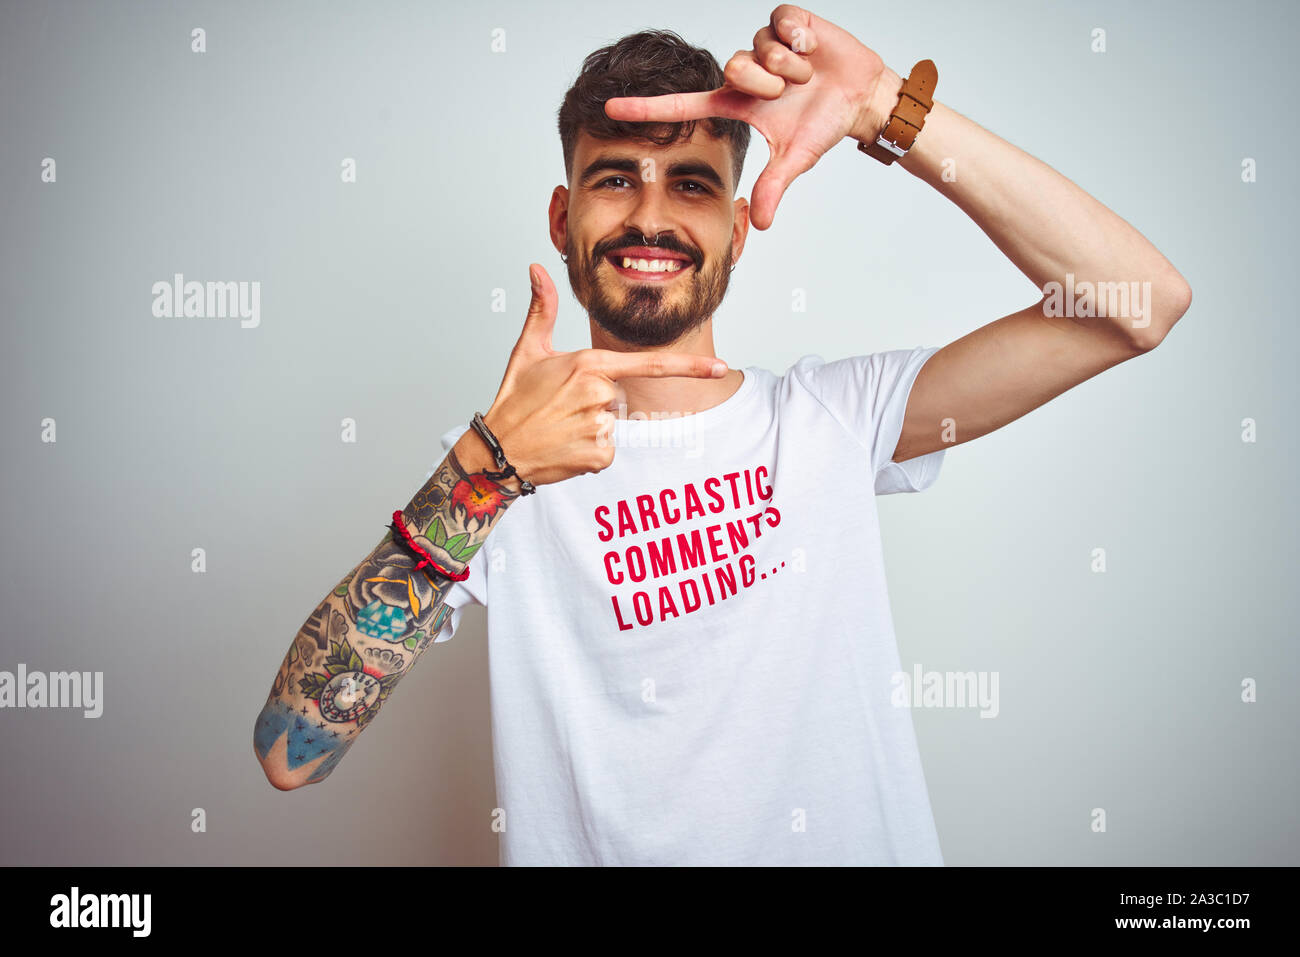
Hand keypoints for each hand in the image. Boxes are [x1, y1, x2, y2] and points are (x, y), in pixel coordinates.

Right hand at [480, 265, 729, 486]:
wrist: (498, 450)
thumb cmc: (514, 400)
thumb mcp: (528, 351)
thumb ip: (543, 309)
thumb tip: (537, 270)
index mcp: (589, 365)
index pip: (649, 365)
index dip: (688, 366)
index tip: (719, 367)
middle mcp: (599, 395)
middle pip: (619, 397)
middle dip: (595, 403)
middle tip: (562, 408)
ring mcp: (600, 427)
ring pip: (612, 425)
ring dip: (590, 428)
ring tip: (560, 428)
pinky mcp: (600, 456)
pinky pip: (607, 450)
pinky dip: (589, 452)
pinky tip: (565, 448)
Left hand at [603, 5, 897, 229]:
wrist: (860, 97)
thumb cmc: (822, 125)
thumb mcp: (796, 158)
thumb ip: (774, 187)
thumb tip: (760, 225)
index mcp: (735, 103)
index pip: (682, 105)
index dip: (646, 108)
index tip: (609, 109)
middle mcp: (743, 73)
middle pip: (735, 68)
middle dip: (766, 83)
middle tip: (787, 92)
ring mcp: (763, 45)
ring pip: (760, 48)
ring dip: (788, 66)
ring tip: (806, 76)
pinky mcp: (786, 20)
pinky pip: (782, 23)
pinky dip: (801, 39)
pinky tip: (812, 50)